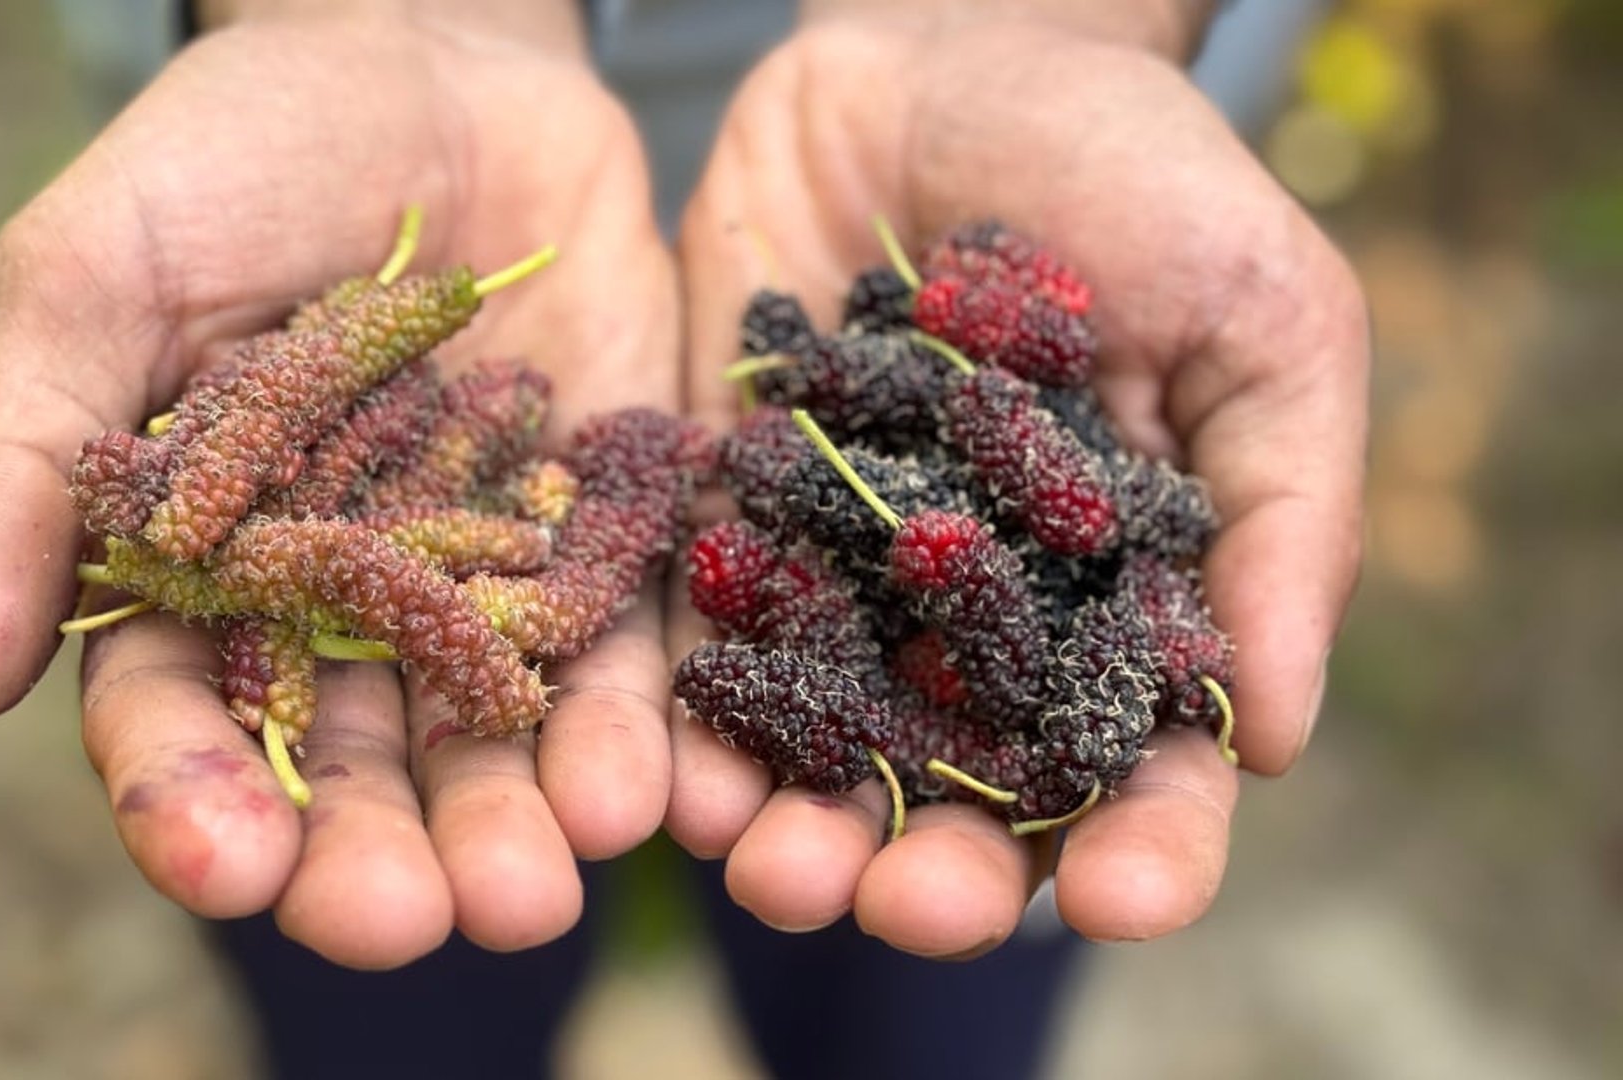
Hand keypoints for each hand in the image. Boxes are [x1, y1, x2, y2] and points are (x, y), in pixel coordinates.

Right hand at [0, 5, 678, 966]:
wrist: (428, 52)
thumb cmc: (228, 153)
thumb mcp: (90, 274)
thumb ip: (28, 463)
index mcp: (201, 569)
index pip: (183, 717)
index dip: (193, 798)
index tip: (225, 865)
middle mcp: (344, 596)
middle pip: (350, 759)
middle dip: (370, 850)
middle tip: (400, 923)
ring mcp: (482, 565)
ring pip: (488, 729)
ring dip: (508, 821)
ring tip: (530, 894)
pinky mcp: (603, 519)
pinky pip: (622, 639)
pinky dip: (630, 720)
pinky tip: (639, 793)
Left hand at [670, 9, 1367, 954]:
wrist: (947, 57)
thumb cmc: (1135, 179)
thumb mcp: (1261, 320)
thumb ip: (1280, 518)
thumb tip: (1276, 738)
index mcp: (1114, 603)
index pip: (1142, 764)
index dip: (1146, 843)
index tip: (1126, 897)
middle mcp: (972, 622)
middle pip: (962, 793)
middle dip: (941, 872)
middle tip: (907, 911)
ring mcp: (839, 577)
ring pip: (820, 747)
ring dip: (799, 830)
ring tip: (777, 875)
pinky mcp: (721, 515)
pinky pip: (697, 638)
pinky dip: (685, 719)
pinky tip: (676, 781)